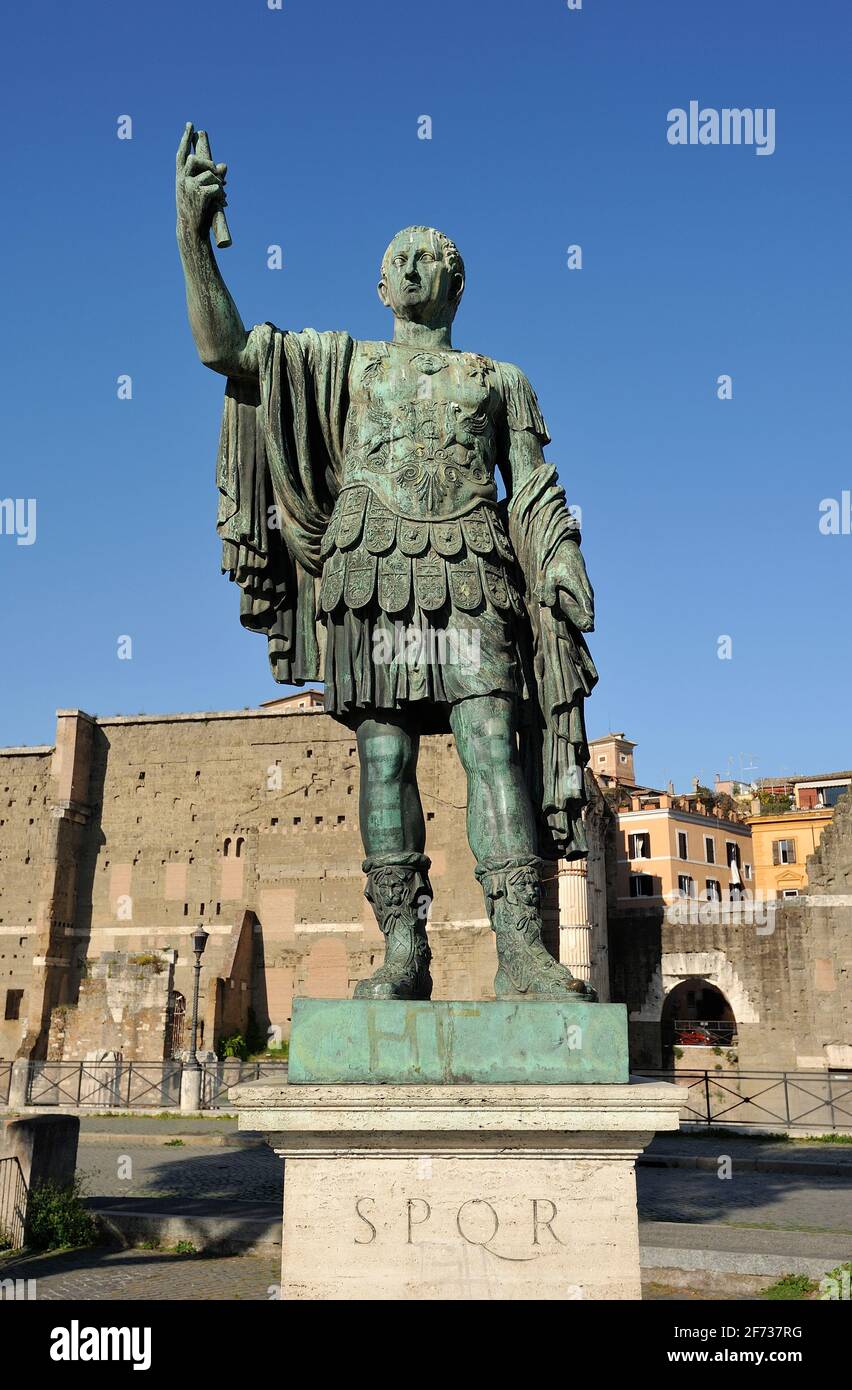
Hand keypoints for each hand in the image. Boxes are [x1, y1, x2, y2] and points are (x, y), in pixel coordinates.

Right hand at [176, 122, 227, 238]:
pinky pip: (216, 187)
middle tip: (217, 173)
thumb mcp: (200, 191)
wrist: (191, 229)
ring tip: (222, 195)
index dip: (185, 138)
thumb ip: (211, 177)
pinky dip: (222, 194)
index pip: (181, 154)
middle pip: (195, 159)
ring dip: (219, 184)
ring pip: (209, 175)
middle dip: (208, 164)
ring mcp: (189, 186)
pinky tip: (223, 203)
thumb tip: (224, 165)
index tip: (190, 124)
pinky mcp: (199, 194)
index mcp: (179, 177)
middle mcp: (181, 179)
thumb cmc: (196, 210)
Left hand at [539, 539, 594, 631]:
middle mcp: (583, 584)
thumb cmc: (556, 565)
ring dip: (591, 610)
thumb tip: (549, 604)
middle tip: (590, 627)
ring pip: (591, 599)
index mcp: (575, 583)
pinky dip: (589, 604)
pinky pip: (589, 596)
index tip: (590, 617)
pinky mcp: (586, 583)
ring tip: (590, 624)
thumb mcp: (549, 576)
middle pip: (589, 601)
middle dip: (590, 614)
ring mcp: (586, 583)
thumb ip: (548, 590)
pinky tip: (588, 613)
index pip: (583, 597)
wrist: (566, 551)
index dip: (586, 607)